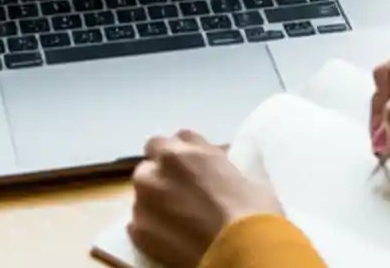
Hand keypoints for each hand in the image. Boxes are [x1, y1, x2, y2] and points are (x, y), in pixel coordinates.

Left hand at [128, 129, 282, 267]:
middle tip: (182, 192)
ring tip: (177, 218)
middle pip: (150, 163)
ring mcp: (144, 202)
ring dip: (155, 200)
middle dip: (162, 174)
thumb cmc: (251, 210)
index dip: (183, 153)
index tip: (192, 166)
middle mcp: (157, 171)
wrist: (241, 249)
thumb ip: (215, 164)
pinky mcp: (138, 231)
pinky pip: (139, 223)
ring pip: (142, 193)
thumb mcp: (239, 173)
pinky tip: (172, 236)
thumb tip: (215, 170)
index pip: (173, 139)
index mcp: (184, 152)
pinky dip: (152, 227)